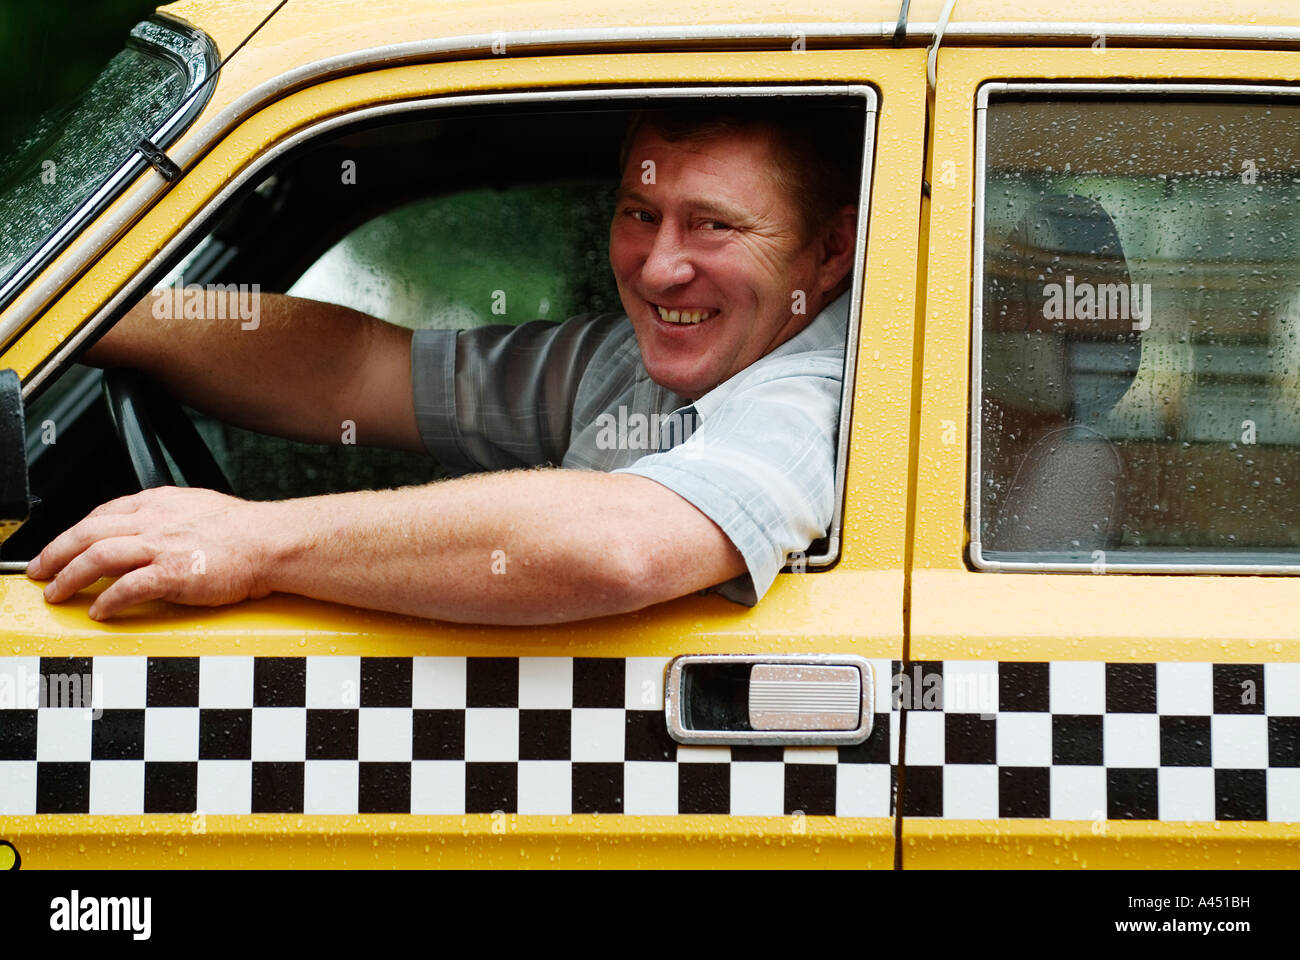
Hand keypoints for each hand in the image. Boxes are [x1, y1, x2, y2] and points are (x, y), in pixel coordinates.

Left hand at [25, 486, 273, 619]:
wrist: (272, 541)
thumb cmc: (247, 530)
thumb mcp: (199, 507)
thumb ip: (171, 516)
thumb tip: (156, 531)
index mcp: (160, 502)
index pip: (102, 513)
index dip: (76, 532)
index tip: (64, 546)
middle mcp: (154, 520)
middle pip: (87, 532)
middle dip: (55, 553)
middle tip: (40, 571)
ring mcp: (161, 546)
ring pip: (97, 557)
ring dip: (69, 577)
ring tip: (56, 594)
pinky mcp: (172, 573)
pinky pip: (127, 588)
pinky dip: (107, 600)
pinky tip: (98, 611)